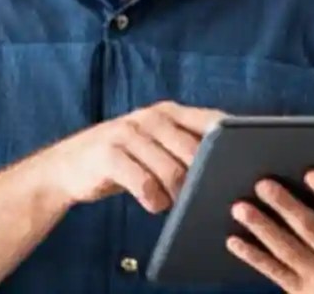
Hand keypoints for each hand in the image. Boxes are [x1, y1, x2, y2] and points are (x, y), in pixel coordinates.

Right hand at [40, 100, 225, 213]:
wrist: (66, 166)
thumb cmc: (124, 160)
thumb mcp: (155, 145)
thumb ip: (187, 146)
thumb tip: (237, 168)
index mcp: (168, 112)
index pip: (215, 122)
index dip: (235, 144)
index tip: (246, 166)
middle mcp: (150, 117)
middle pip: (197, 153)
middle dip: (204, 181)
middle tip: (201, 198)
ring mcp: (128, 133)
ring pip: (173, 172)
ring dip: (176, 196)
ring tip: (169, 201)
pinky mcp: (109, 154)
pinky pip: (145, 185)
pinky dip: (153, 201)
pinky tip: (151, 203)